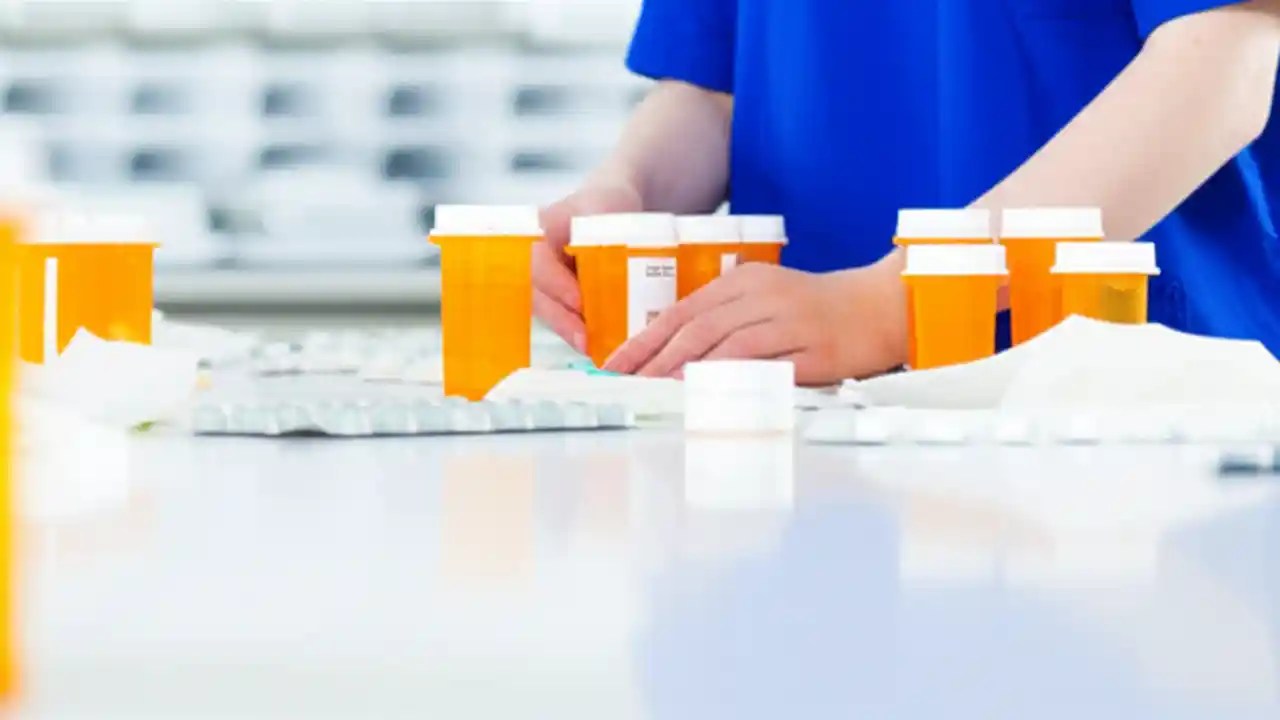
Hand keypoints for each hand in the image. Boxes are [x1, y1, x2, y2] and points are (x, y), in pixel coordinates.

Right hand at [535, 181, 643, 352]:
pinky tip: (595, 345)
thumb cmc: (607, 203)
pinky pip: (560, 316)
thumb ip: (599, 225)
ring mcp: (542, 279)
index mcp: (538, 231)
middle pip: (536, 293)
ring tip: (591, 348)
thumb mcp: (604, 205)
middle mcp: (533, 257)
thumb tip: (605, 256)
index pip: (537, 261)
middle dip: (560, 319)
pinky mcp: (557, 296)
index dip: (556, 284)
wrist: (613, 206)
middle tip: (585, 339)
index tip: (580, 301)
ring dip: (566, 330)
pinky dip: (575, 331)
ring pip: (545, 310)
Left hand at [602, 259, 908, 384]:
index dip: (644, 340)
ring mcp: (787, 322)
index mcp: (743, 282)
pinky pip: (764, 364)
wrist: (881, 305)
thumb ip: (722, 320)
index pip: (680, 311)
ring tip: (653, 392)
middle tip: (625, 384)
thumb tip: (671, 355)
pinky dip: (729, 377)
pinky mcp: (813, 350)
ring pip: (723, 344)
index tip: (614, 364)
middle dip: (653, 359)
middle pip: (694, 328)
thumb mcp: (763, 300)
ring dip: (683, 370)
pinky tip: (705, 392)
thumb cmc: (814, 310)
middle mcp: (761, 297)